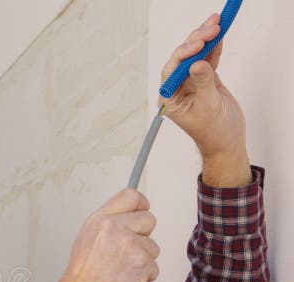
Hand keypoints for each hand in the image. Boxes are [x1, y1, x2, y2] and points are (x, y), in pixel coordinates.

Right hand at [56, 189, 159, 281]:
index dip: (141, 205)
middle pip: (149, 219)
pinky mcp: (142, 263)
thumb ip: (108, 224)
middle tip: (128, 251)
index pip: (131, 196)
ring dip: (143, 260)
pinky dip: (144, 277)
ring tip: (122, 270)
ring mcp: (130, 244)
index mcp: (100, 219)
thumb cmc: (82, 275)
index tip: (141, 212)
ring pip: (153, 247)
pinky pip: (154, 267)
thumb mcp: (87, 238)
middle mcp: (115, 227)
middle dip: (144, 236)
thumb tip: (129, 217)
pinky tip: (126, 280)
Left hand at [160, 13, 250, 186]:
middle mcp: (177, 88)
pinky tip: (218, 36)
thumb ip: (202, 83)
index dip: (184, 53)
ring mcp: (190, 83)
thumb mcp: (208, 106)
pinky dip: (213, 48)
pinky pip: (207, 60)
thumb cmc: (213, 132)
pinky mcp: (203, 80)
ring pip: (195, 56)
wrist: (226, 142)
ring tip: (216, 24)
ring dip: (205, 39)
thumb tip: (197, 64)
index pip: (172, 69)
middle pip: (183, 58)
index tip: (199, 43)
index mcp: (170, 97)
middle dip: (196, 41)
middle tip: (212, 27)